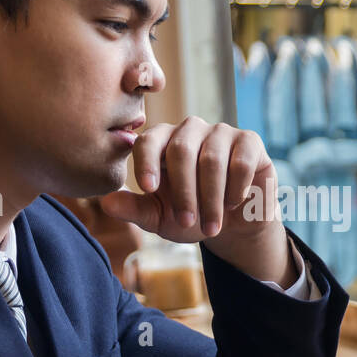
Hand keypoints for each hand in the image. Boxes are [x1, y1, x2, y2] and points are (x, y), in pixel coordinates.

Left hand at [98, 117, 295, 284]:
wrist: (233, 225)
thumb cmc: (191, 216)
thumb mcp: (159, 218)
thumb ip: (135, 209)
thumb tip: (107, 202)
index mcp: (163, 142)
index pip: (148, 140)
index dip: (146, 162)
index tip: (147, 189)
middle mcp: (191, 130)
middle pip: (181, 149)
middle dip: (184, 191)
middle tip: (187, 223)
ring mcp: (222, 133)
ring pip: (212, 158)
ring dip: (211, 199)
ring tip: (210, 226)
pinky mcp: (249, 141)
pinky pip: (241, 161)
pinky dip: (235, 188)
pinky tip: (234, 204)